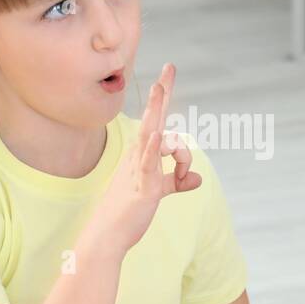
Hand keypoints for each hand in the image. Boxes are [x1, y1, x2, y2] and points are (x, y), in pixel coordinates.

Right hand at [83, 63, 200, 255]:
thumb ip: (177, 182)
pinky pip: (147, 164)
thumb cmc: (128, 212)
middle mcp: (138, 156)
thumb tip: (198, 178)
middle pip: (152, 118)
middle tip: (170, 66)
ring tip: (162, 88)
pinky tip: (157, 136)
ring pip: (154, 136)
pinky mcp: (143, 187)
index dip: (162, 98)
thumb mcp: (156, 192)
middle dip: (162, 93)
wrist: (106, 236)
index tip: (167, 74)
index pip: (155, 121)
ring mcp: (139, 169)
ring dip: (157, 112)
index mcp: (141, 154)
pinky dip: (153, 149)